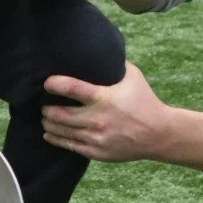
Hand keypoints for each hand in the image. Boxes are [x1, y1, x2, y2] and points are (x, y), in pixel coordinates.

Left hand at [41, 63, 169, 162]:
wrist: (158, 134)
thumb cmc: (144, 101)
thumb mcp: (133, 76)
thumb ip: (115, 64)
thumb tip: (100, 50)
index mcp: (103, 98)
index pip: (71, 88)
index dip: (54, 84)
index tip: (47, 83)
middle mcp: (97, 119)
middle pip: (59, 114)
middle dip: (46, 109)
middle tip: (43, 105)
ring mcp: (96, 137)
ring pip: (61, 131)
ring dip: (49, 123)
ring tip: (45, 118)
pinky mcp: (96, 151)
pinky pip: (69, 146)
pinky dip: (56, 139)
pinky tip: (49, 133)